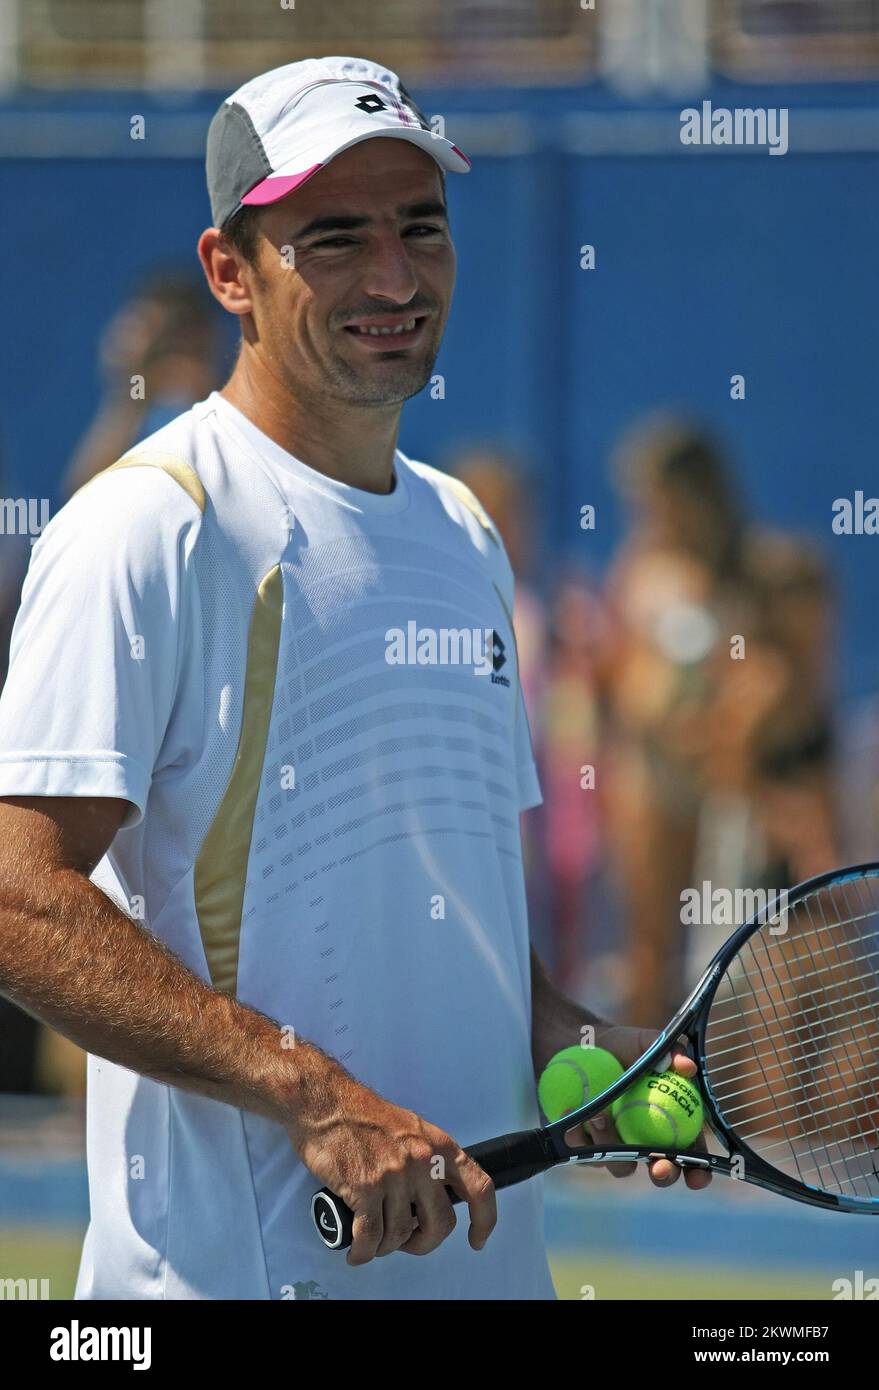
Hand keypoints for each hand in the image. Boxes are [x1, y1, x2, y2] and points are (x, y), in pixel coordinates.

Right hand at [289, 1069, 496, 1265]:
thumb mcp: (410, 1129)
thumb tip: (428, 1196)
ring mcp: (395, 1175)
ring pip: (400, 1234)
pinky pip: (370, 1236)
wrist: (326, 1101)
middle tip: (408, 1242)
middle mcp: (423, 1161)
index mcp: (439, 1145)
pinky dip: (363, 1252)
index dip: (484, 1220)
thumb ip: (426, 1159)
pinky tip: (357, 1252)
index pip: (479, 1187)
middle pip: (440, 1224)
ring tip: (374, 1241)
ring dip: (386, 1246)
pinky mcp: (365, 1187)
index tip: (476, 1239)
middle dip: (424, 1243)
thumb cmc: (361, 1114)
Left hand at [567, 1024, 712, 1192]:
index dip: (698, 1171)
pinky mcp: (587, 1149)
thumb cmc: (620, 1045)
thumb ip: (669, 1051)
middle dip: (664, 1175)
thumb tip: (688, 1068)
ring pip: (621, 1165)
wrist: (578, 1045)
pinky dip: (579, 1136)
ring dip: (611, 1145)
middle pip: (661, 1171)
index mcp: (670, 1121)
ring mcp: (617, 1148)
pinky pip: (585, 1153)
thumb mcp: (646, 1042)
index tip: (698, 1175)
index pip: (691, 1154)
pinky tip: (570, 1111)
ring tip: (597, 1116)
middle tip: (659, 1167)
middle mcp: (646, 1141)